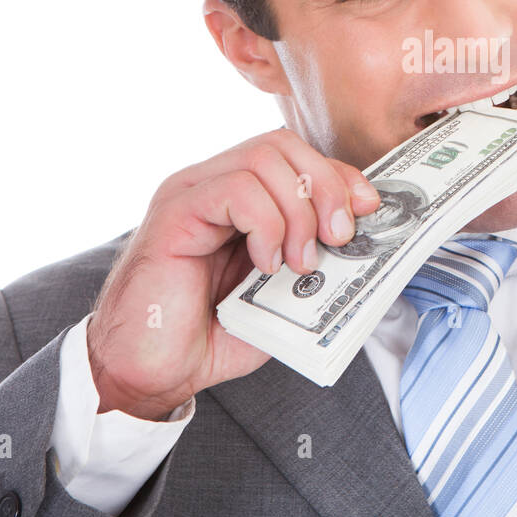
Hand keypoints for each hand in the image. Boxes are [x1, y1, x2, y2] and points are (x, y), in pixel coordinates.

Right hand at [86, 129, 379, 419]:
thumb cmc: (206, 336)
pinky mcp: (174, 213)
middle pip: (283, 144)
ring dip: (298, 211)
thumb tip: (361, 245)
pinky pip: (236, 189)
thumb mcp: (279, 296)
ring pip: (263, 159)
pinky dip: (266, 225)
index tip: (368, 208)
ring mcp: (190, 193)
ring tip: (298, 262)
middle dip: (326, 185)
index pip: (295, 155)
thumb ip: (314, 264)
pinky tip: (265, 264)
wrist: (148, 372)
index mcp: (237, 198)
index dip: (338, 174)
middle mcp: (211, 184)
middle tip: (338, 238)